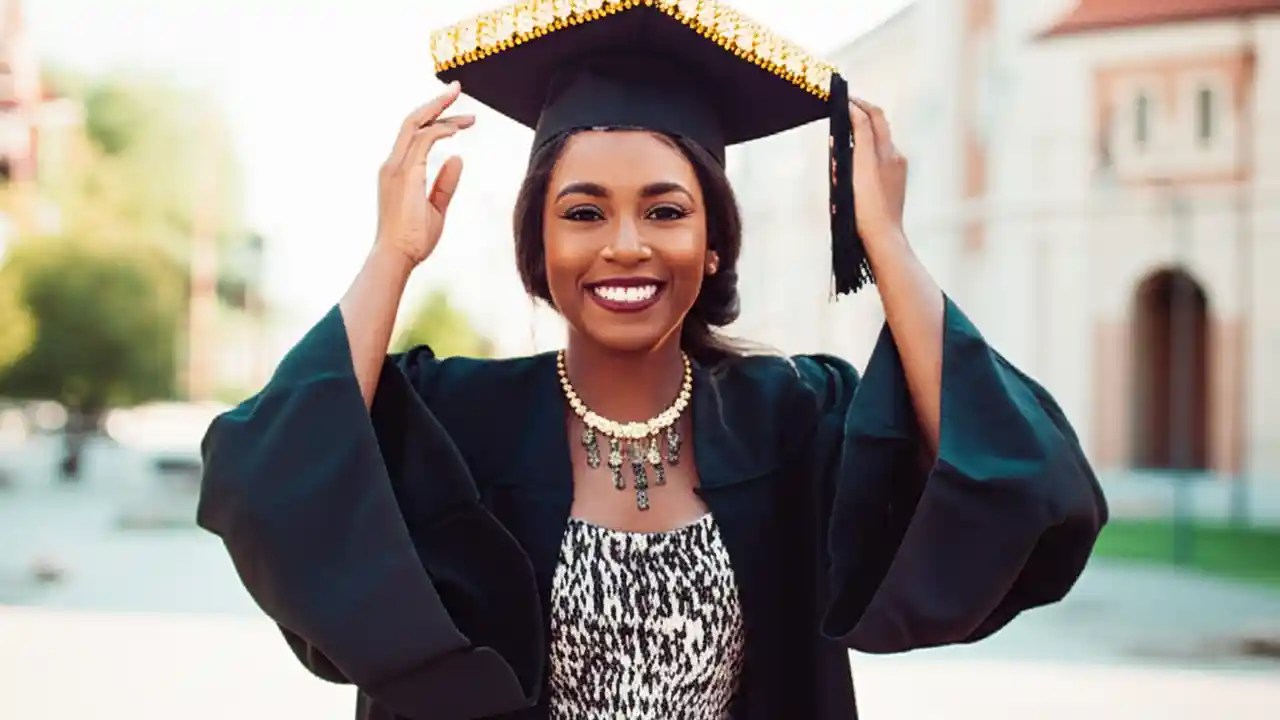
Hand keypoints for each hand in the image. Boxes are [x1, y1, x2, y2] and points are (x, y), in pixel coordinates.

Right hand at [375, 81, 474, 265]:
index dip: (436, 119)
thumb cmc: (412, 240)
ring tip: (465, 107)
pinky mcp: (404, 173)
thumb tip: (458, 159)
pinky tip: (458, 128)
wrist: (396, 256)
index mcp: (398, 171)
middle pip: (412, 121)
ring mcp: (395, 167)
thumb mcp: (436, 208)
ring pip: (416, 125)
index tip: (458, 114)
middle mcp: (393, 164)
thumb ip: (445, 183)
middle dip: (435, 103)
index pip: (415, 135)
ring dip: (441, 112)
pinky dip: (440, 130)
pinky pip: (422, 141)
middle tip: (457, 88)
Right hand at [847, 97, 907, 245]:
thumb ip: (860, 133)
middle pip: (878, 128)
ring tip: (845, 136)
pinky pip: (878, 163)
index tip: (843, 97)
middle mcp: (895, 158)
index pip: (875, 115)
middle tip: (844, 111)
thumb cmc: (867, 204)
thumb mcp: (860, 164)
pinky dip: (866, 155)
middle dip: (862, 117)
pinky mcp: (892, 187)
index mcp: (887, 150)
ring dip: (862, 136)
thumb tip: (856, 109)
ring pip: (878, 146)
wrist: (882, 236)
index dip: (859, 104)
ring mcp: (895, 173)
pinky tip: (855, 167)